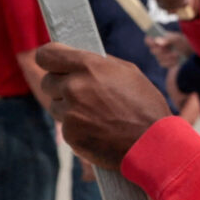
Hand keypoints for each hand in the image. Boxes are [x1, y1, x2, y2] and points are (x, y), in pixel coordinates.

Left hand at [33, 45, 172, 165]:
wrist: (152, 144)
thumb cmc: (145, 106)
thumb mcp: (128, 72)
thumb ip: (99, 64)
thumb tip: (79, 59)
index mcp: (89, 66)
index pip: (47, 55)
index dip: (49, 58)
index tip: (53, 63)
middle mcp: (74, 87)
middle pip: (47, 82)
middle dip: (60, 86)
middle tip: (79, 93)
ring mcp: (70, 113)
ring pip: (54, 105)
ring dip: (67, 108)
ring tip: (94, 114)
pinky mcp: (70, 134)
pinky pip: (65, 126)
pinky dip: (77, 128)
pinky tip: (97, 130)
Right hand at [146, 29, 193, 72]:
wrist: (190, 50)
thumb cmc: (182, 41)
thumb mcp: (176, 38)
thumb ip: (167, 39)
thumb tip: (158, 41)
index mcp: (158, 39)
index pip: (148, 40)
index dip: (150, 42)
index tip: (155, 42)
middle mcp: (158, 48)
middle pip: (153, 51)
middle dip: (161, 51)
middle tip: (168, 49)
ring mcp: (161, 56)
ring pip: (159, 58)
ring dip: (168, 57)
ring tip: (176, 54)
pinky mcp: (165, 63)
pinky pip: (163, 64)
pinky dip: (171, 62)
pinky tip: (176, 60)